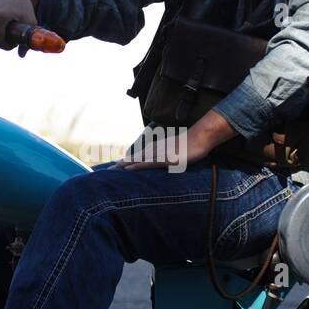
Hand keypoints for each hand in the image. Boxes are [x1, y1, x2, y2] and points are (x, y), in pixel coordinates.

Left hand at [115, 110, 238, 170]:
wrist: (199, 138)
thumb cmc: (190, 146)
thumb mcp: (177, 154)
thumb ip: (170, 157)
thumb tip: (167, 162)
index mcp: (156, 150)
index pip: (138, 157)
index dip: (126, 162)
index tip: (115, 167)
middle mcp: (155, 151)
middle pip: (135, 158)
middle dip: (121, 164)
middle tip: (108, 170)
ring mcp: (160, 154)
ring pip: (138, 160)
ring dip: (125, 165)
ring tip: (113, 169)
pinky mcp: (165, 159)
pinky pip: (149, 163)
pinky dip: (138, 166)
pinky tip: (129, 169)